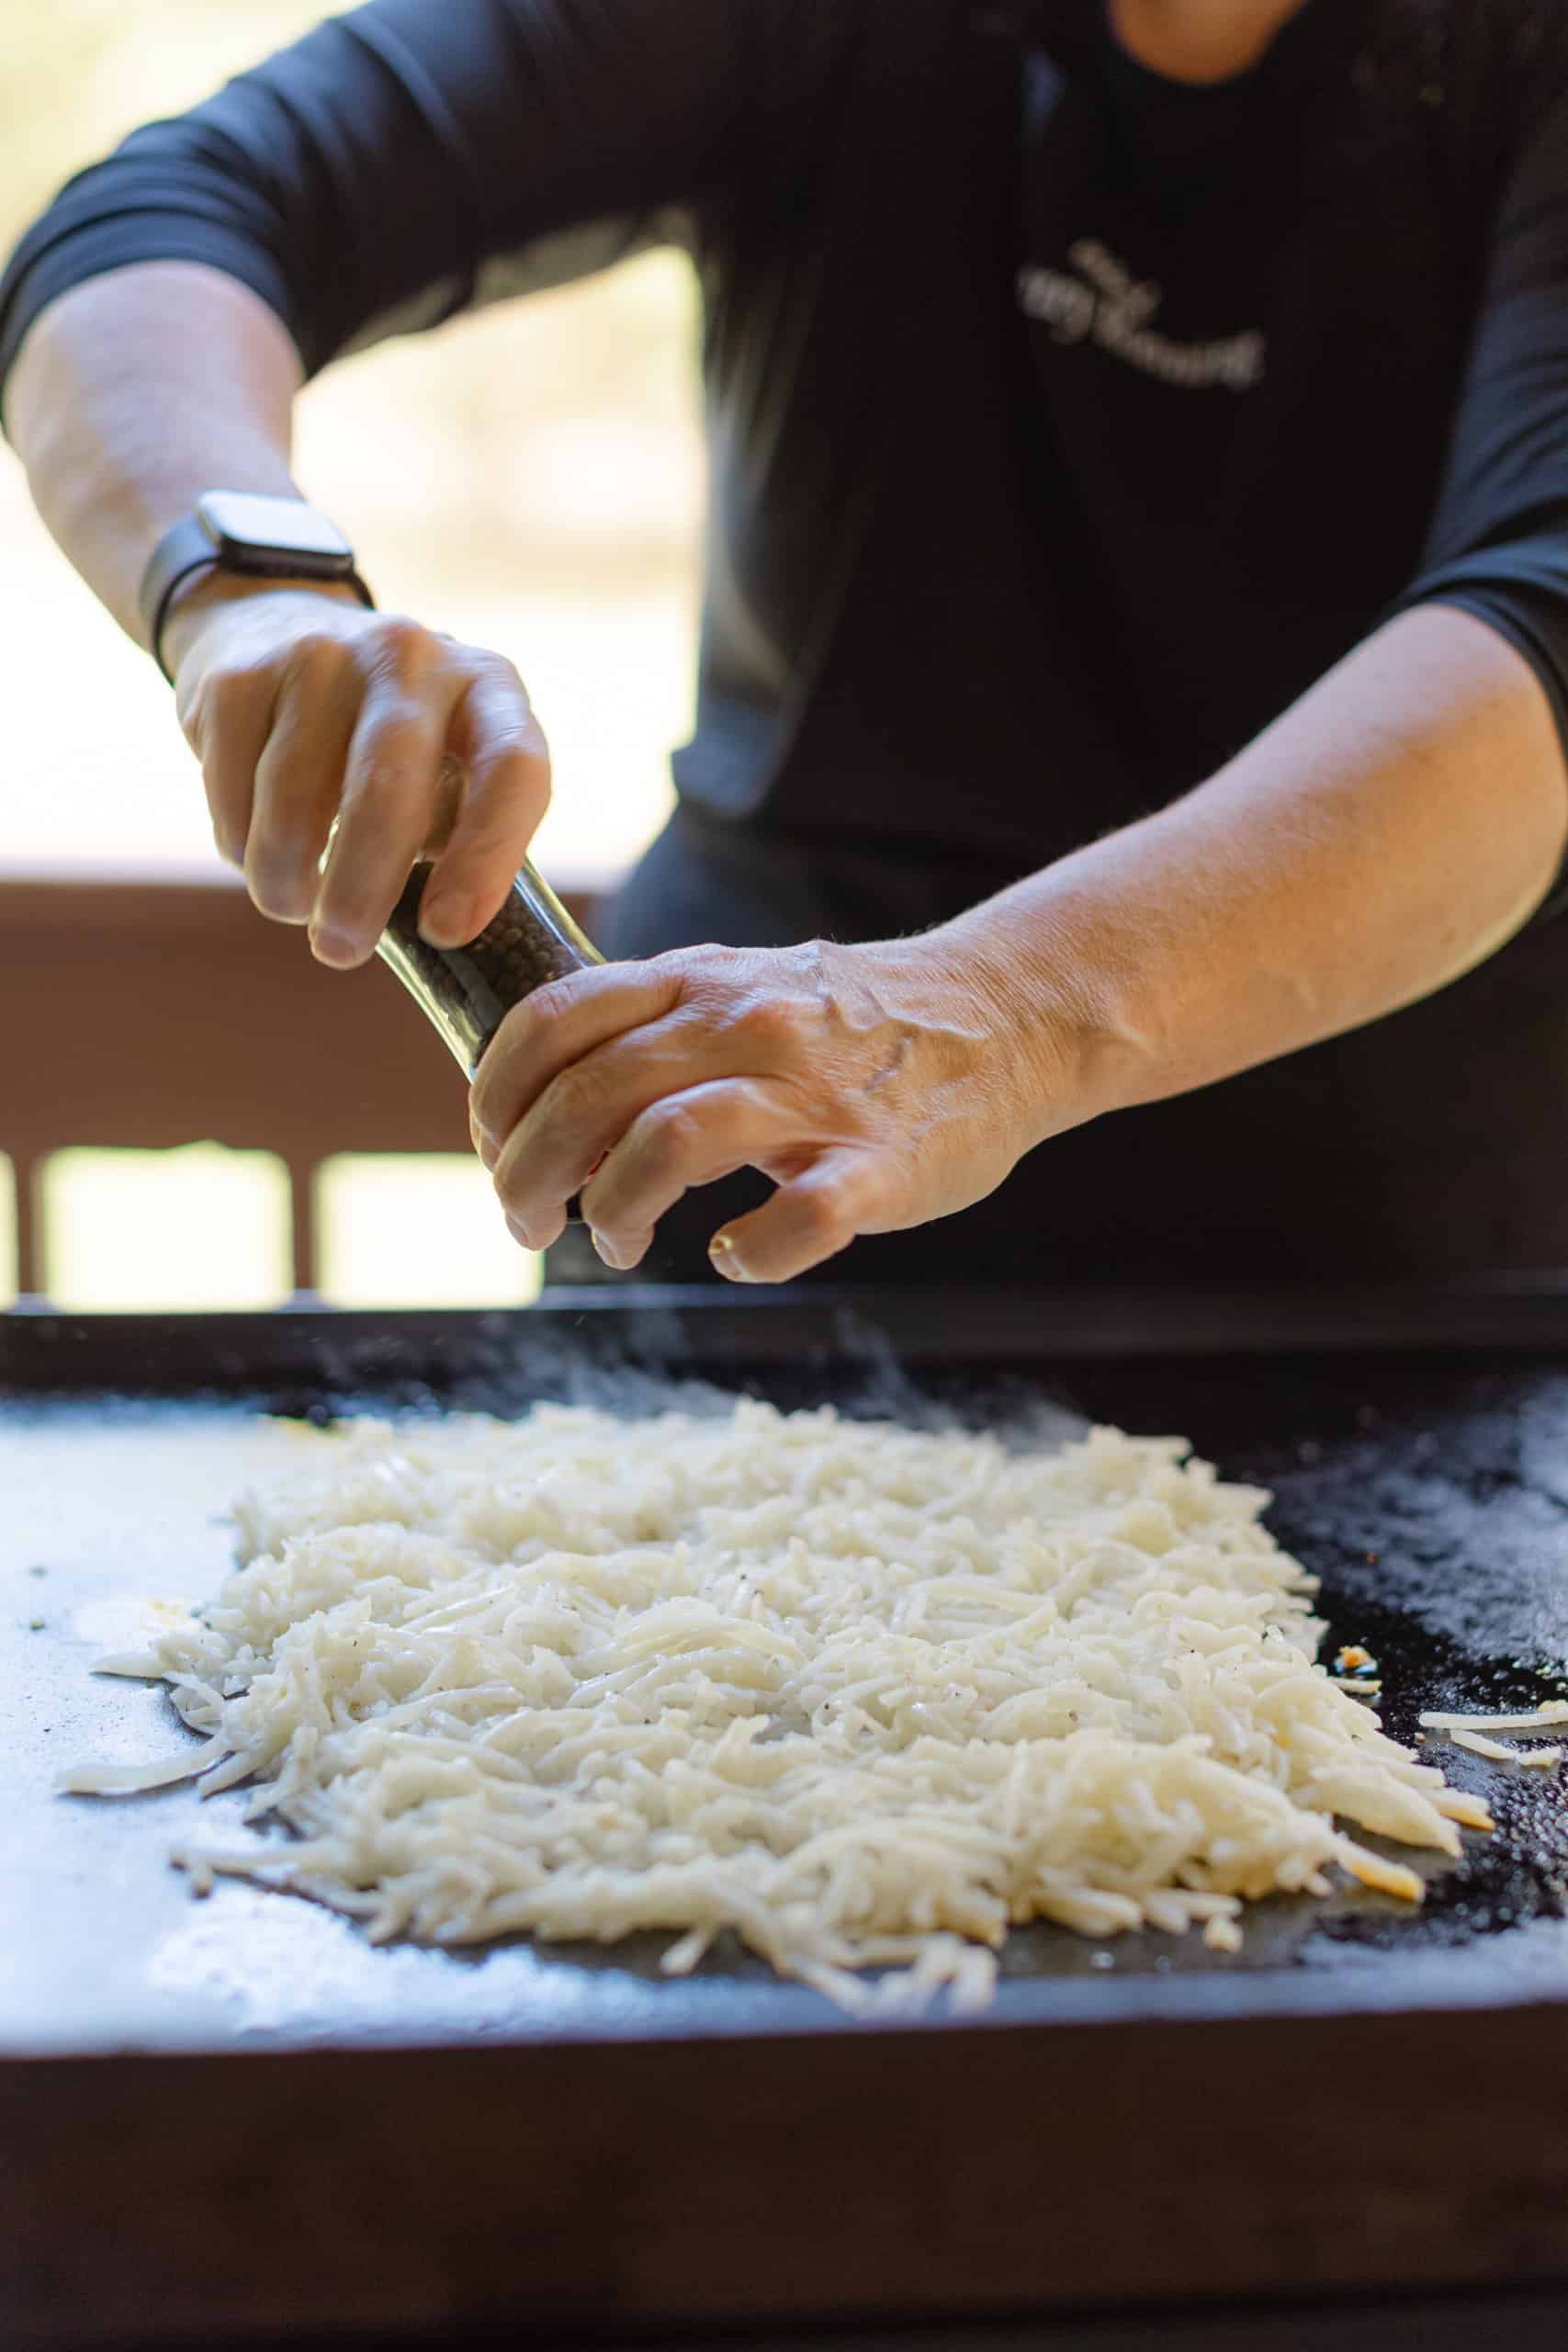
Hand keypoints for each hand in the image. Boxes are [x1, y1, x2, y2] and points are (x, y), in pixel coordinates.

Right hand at [166, 578, 549, 964]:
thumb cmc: (388, 739)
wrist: (275, 628)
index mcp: (486, 686)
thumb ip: (457, 833)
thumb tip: (435, 934)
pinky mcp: (240, 673)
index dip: (485, 857)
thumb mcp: (449, 764)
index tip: (446, 933)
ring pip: (294, 795)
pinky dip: (239, 841)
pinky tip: (255, 848)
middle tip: (342, 950)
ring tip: (291, 904)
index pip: (512, 768)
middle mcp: (409, 657)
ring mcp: (320, 654)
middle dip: (362, 889)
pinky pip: (231, 786)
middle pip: (388, 789)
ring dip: (286, 877)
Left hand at [468, 934, 1076, 1282]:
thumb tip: (534, 1098)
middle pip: (589, 1096)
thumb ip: (649, 1027)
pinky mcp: (879, 1167)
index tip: (494, 1148)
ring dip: (613, 1212)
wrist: (1006, 1020)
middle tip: (526, 1225)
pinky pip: (793, 1220)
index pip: (553, 1021)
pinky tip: (731, 1254)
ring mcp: (815, 1097)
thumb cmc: (851, 1025)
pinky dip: (743, 1253)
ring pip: (666, 1146)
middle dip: (527, 1177)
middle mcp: (748, 1026)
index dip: (496, 1096)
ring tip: (615, 1242)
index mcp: (700, 982)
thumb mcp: (739, 987)